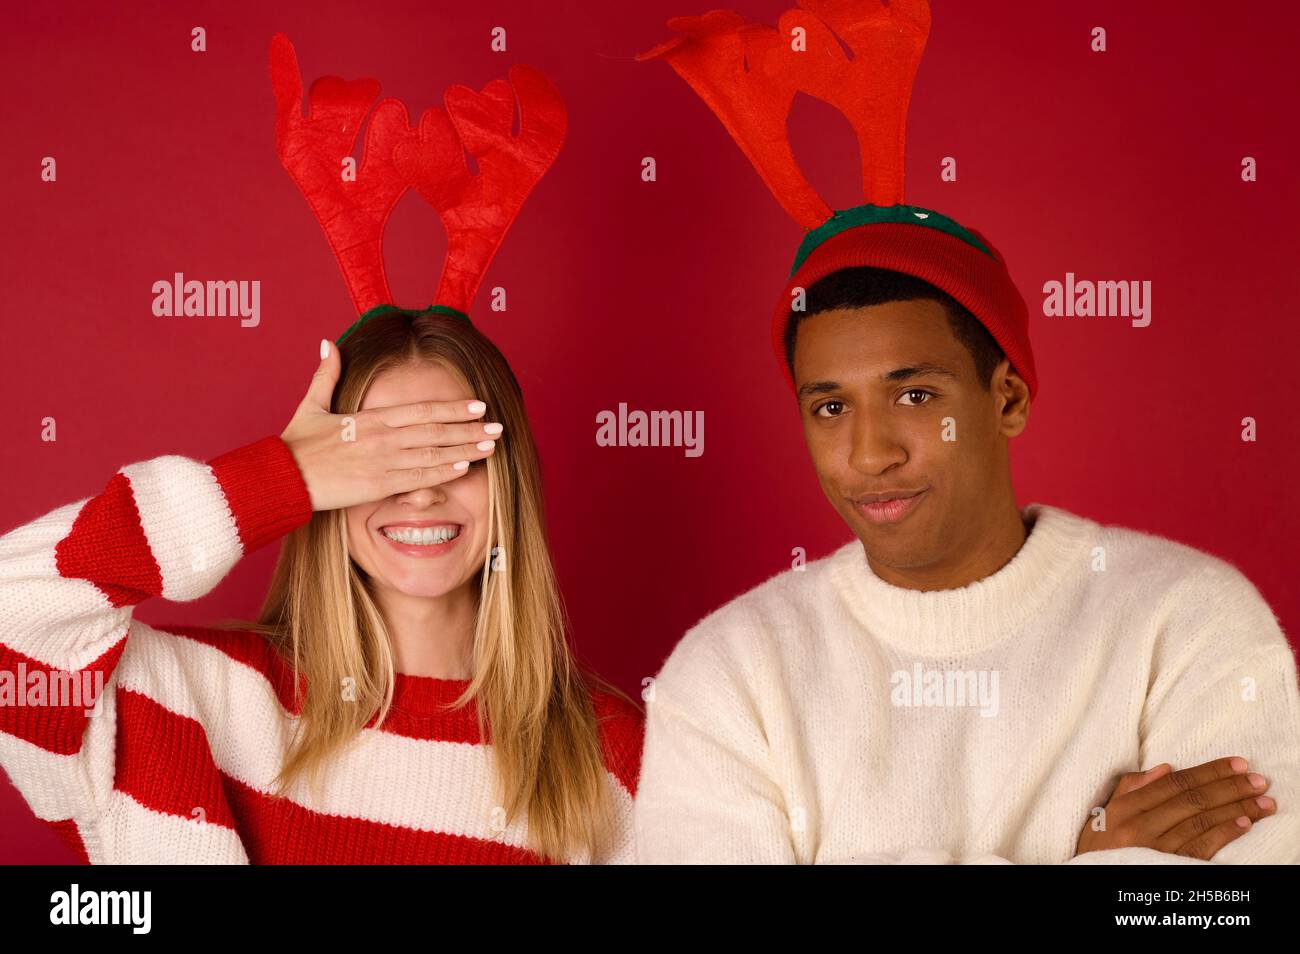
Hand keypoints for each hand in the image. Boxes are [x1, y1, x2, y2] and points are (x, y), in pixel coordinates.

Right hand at [279, 339, 501, 511]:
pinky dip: (444, 471)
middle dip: (469, 428)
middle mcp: (382, 438)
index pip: (421, 409)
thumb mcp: (311, 405)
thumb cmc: (296, 445)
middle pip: (435, 430)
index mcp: (370, 418)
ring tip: (491, 446)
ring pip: (433, 454)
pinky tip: (465, 467)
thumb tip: (327, 343)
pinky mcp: (378, 486)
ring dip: (465, 449)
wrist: (281, 478)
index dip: (452, 407)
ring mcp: (383, 462)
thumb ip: (326, 375)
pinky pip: (418, 478)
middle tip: (498, 426)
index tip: (477, 405)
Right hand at [1075, 757, 1276, 859]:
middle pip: (1191, 800)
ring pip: (1200, 822)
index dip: (1208, 771)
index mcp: (1125, 807)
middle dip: (1229, 787)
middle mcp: (1139, 826)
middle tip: (1258, 780)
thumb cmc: (1098, 846)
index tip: (1236, 764)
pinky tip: (1243, 823)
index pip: (1174, 783)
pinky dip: (1223, 834)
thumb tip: (1166, 768)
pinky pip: (1199, 848)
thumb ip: (1130, 788)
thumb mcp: (1102, 813)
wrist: (1089, 879)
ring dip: (1236, 809)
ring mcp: (1154, 848)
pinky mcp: (1166, 868)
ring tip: (1262, 802)